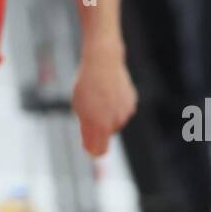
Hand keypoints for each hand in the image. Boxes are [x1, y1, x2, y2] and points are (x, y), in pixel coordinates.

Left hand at [72, 40, 137, 156]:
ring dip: (106, 115)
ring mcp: (125, 112)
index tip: (87, 144)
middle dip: (97, 126)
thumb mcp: (79, 107)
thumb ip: (86, 130)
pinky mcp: (132, 102)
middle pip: (105, 135)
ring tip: (99, 96)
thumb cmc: (87, 83)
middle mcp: (116, 121)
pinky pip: (121, 110)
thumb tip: (91, 149)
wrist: (103, 61)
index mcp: (100, 125)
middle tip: (88, 107)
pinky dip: (115, 105)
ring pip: (114, 122)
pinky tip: (109, 92)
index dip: (92, 150)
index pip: (98, 151)